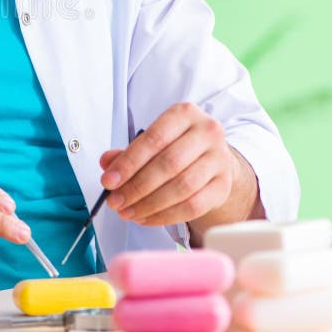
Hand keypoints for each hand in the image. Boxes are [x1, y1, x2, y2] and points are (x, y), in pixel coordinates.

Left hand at [98, 102, 236, 228]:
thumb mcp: (152, 140)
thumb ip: (127, 151)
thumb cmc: (177, 145)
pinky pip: (194, 206)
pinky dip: (166, 216)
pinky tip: (147, 218)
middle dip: (136, 187)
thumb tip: (107, 163)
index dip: (127, 163)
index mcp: (185, 114)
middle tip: (115, 201)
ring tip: (128, 212)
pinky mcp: (224, 185)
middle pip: (167, 165)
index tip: (108, 181)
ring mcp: (219, 159)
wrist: (212, 156)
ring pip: (181, 188)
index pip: (152, 140)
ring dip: (149, 205)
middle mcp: (207, 132)